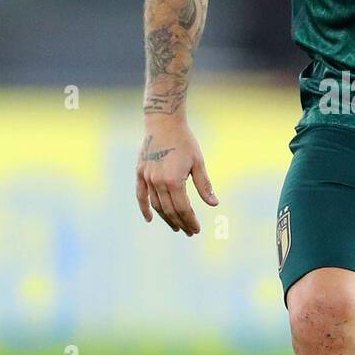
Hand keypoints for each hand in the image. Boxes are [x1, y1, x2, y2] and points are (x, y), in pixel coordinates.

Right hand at [136, 118, 217, 235]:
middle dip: (181, 223)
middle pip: (170, 210)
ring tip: (176, 227)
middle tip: (189, 231)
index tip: (196, 229)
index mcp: (174, 181)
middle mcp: (158, 182)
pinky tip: (150, 219)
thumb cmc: (185, 141)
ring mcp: (147, 178)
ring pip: (156, 205)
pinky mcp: (140, 172)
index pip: (183, 208)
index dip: (190, 221)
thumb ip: (204, 185)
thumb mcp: (198, 163)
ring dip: (166, 218)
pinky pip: (141, 195)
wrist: (164, 123)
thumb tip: (214, 204)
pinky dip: (145, 208)